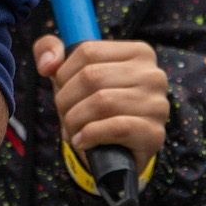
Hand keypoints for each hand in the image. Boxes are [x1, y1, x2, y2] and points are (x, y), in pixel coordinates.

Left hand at [35, 34, 167, 162]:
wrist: (117, 154)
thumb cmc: (93, 107)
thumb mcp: (71, 74)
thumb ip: (50, 50)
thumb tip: (48, 63)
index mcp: (139, 52)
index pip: (88, 51)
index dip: (63, 74)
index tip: (62, 90)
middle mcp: (154, 75)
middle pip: (92, 76)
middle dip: (66, 100)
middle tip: (65, 115)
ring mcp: (158, 105)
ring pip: (102, 102)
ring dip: (75, 120)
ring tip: (72, 130)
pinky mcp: (155, 134)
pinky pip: (116, 127)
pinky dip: (90, 135)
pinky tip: (82, 141)